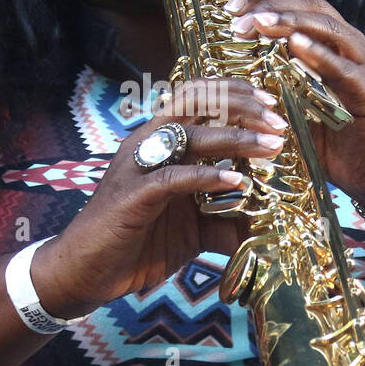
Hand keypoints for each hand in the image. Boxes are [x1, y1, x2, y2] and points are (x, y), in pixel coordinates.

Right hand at [32, 76, 289, 316]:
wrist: (87, 272)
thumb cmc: (136, 243)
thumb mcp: (192, 229)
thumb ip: (225, 221)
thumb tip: (265, 226)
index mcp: (159, 142)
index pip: (197, 97)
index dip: (234, 92)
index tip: (270, 102)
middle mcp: (147, 144)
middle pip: (196, 103)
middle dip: (242, 106)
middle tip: (277, 121)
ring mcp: (137, 167)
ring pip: (188, 135)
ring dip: (233, 137)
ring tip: (269, 146)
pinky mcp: (132, 197)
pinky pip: (173, 178)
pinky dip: (206, 176)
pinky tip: (235, 181)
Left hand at [221, 0, 364, 217]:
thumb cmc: (323, 135)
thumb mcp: (285, 99)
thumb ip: (263, 76)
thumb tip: (216, 63)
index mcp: (322, 37)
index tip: (229, 5)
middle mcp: (343, 42)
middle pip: (310, 0)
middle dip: (270, 5)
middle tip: (238, 20)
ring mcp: (360, 63)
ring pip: (328, 25)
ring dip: (291, 21)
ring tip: (260, 24)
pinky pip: (344, 67)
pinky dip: (319, 54)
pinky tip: (295, 47)